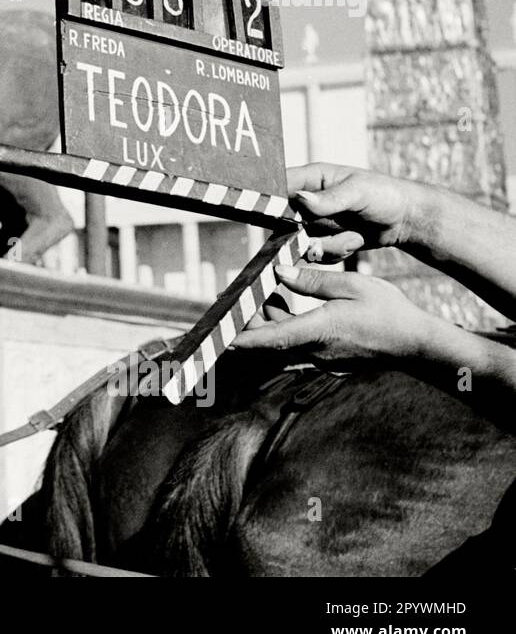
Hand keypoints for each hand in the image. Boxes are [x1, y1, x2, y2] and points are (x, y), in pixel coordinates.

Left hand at [233, 265, 436, 368]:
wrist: (416, 344)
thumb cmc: (388, 311)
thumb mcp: (351, 285)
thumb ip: (311, 281)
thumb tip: (279, 272)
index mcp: (318, 331)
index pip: (269, 339)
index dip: (240, 337)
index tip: (218, 334)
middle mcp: (315, 352)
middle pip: (268, 342)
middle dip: (249, 322)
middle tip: (242, 295)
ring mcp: (321, 361)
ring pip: (279, 346)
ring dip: (267, 323)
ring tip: (269, 294)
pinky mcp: (327, 362)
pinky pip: (294, 347)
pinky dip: (284, 329)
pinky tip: (288, 306)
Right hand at [287, 162, 423, 263]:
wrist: (406, 219)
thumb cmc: (384, 195)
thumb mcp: (358, 192)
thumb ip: (329, 198)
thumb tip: (300, 199)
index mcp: (311, 180)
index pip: (279, 187)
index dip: (271, 201)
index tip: (279, 216)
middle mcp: (308, 202)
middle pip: (285, 222)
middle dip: (306, 232)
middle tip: (329, 232)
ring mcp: (314, 224)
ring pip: (302, 243)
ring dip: (329, 244)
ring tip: (354, 234)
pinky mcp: (323, 242)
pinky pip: (317, 255)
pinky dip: (337, 253)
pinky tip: (355, 241)